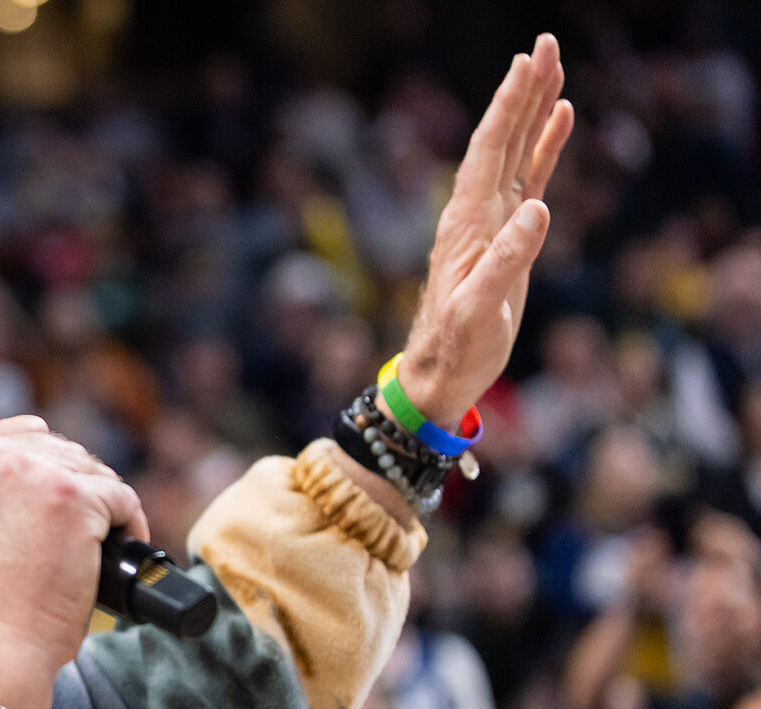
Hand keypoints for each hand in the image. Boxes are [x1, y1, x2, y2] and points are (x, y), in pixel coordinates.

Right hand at [0, 416, 147, 708]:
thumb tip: (33, 469)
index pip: (17, 437)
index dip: (44, 469)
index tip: (52, 500)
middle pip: (58, 450)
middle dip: (75, 488)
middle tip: (76, 532)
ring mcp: (29, 470)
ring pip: (91, 471)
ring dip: (101, 506)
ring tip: (93, 544)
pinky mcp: (72, 495)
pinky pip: (121, 496)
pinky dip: (128, 524)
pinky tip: (115, 549)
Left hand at [395, 34, 574, 428]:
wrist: (441, 371)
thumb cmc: (456, 346)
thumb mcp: (479, 309)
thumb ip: (506, 261)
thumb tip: (538, 211)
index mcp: (467, 221)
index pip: (489, 150)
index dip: (507, 108)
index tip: (525, 65)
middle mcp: (477, 211)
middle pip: (502, 138)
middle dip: (522, 92)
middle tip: (545, 44)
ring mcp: (493, 220)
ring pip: (517, 151)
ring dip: (534, 110)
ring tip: (554, 67)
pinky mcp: (509, 235)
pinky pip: (529, 178)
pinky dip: (544, 147)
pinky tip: (560, 120)